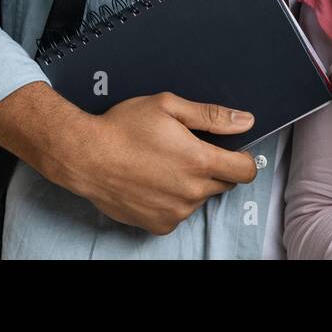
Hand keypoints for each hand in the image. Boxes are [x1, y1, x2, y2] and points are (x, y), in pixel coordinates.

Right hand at [50, 92, 258, 234]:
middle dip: (213, 168)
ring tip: (163, 164)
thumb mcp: (169, 106)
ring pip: (200, 198)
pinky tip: (153, 182)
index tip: (232, 151)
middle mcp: (192, 192)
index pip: (246, 170)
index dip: (243, 158)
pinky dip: (172, 200)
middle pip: (224, 183)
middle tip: (186, 150)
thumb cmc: (124, 127)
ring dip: (191, 184)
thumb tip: (245, 121)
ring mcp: (175, 211)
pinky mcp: (159, 225)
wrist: (85, 156)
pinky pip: (179, 212)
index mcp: (200, 161)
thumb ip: (212, 116)